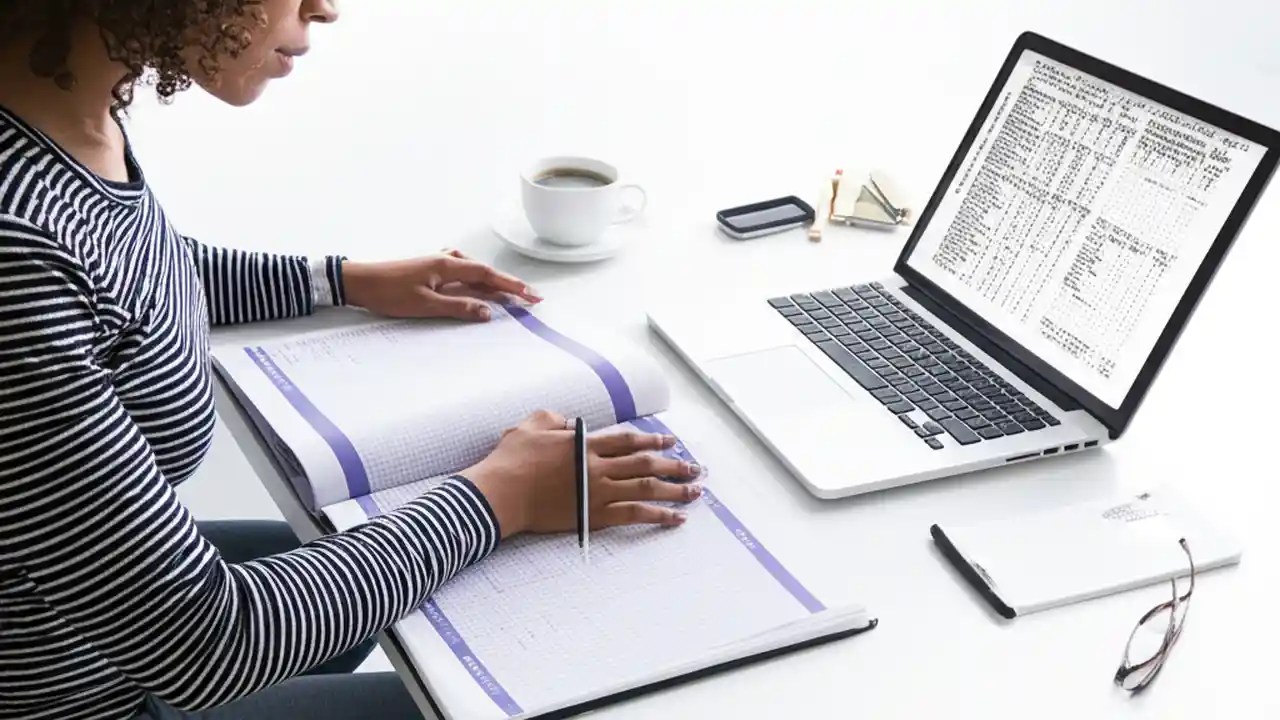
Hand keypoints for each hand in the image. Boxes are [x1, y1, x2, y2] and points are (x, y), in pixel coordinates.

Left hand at [342, 249, 541, 320]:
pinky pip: (461, 272)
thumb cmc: (388, 293)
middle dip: (508, 284)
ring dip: (493, 281)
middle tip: (530, 297)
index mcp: (447, 266)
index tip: (531, 295)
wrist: (358, 281)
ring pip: (473, 270)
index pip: (487, 275)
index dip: (511, 285)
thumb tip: (487, 312)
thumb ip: (458, 308)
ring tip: (509, 293)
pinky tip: (474, 283)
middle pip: (484, 271)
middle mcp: (445, 260)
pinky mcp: (429, 269)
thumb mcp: (425, 306)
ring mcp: (437, 263)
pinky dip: (475, 278)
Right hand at [463, 410, 703, 538]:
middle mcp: (598, 466)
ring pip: (646, 488)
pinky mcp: (593, 516)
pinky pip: (634, 515)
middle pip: (645, 463)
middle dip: (673, 464)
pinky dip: (658, 516)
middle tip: (695, 467)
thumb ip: (553, 419)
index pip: (628, 440)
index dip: (652, 439)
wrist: (501, 493)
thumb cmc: (510, 460)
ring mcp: (598, 492)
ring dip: (675, 489)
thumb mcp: (530, 425)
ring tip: (696, 491)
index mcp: (584, 444)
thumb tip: (568, 422)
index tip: (670, 441)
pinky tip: (676, 518)